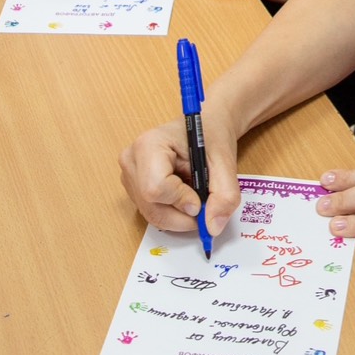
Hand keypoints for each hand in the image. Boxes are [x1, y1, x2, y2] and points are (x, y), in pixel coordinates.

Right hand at [120, 98, 243, 237]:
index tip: (201, 199)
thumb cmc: (211, 136)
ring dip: (180, 215)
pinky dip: (173, 213)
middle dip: (183, 216)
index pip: (155, 188)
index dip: (181, 201)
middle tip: (204, 207)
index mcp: (149, 145)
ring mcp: (129, 175)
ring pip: (152, 215)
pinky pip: (152, 213)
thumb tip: (213, 227)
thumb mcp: (225, 162)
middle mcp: (132, 160)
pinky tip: (184, 195)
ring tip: (194, 193)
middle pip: (151, 207)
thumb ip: (224, 194)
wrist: (206, 127)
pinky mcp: (133, 188)